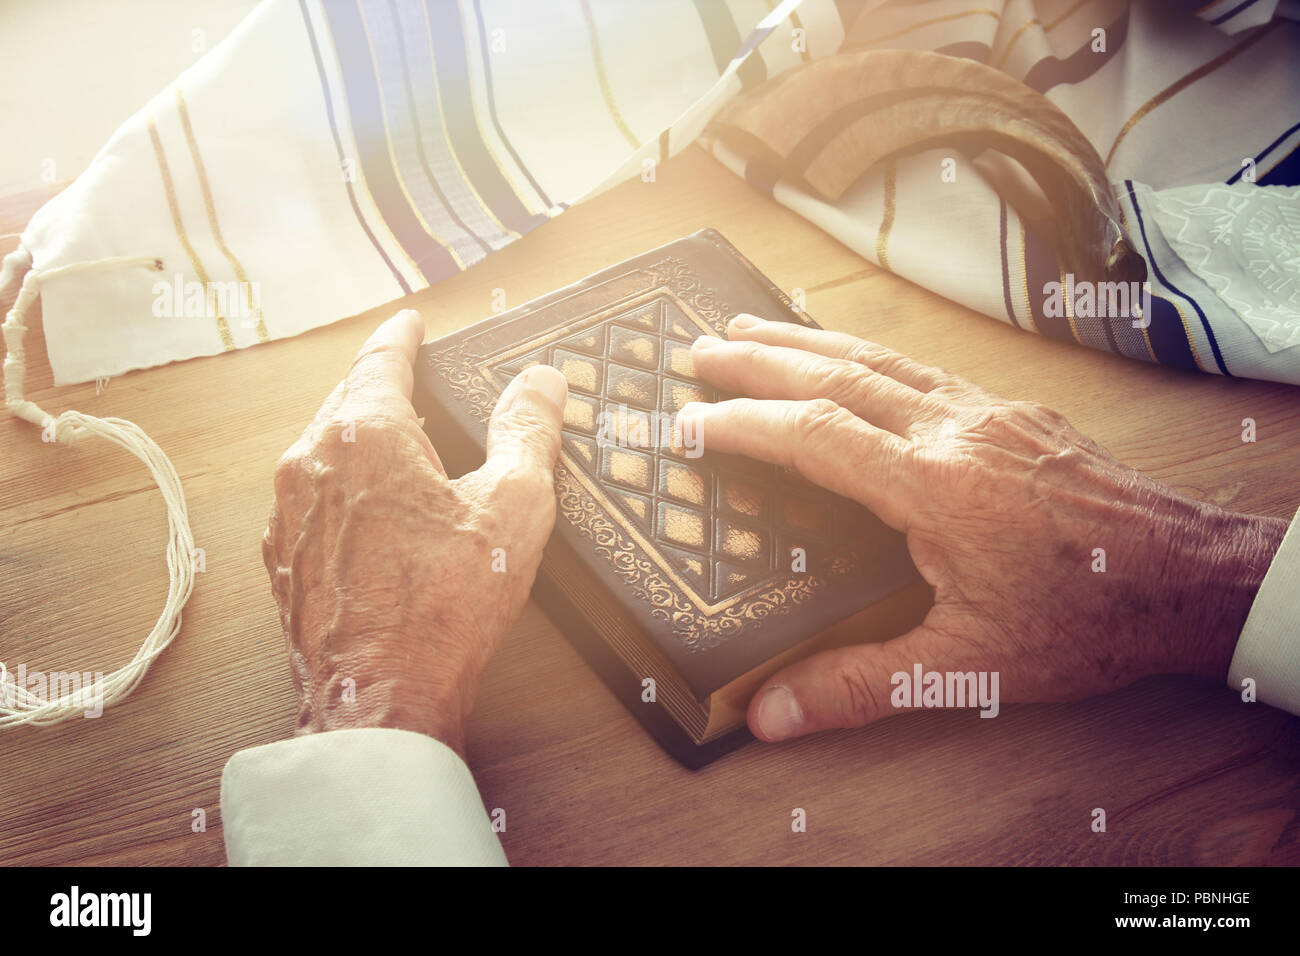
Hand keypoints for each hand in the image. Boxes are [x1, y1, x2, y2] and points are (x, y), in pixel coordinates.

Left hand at [262, 309, 567, 756]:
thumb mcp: (514, 506)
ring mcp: (287, 513)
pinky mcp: (283, 560)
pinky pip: (310, 498)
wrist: (379, 698)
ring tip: (391, 438)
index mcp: (364, 433)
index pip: (382, 359)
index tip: (410, 323)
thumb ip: (528, 431)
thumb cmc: (445, 607)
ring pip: (322, 447)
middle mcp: (311, 462)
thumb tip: (542, 383)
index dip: (403, 337)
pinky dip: (340, 485)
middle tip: (404, 372)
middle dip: (377, 381)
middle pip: (345, 398)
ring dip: (355, 433)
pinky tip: (369, 510)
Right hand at [682, 314, 1286, 741]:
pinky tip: (848, 353)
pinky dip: (863, 351)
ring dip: (806, 340)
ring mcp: (986, 411)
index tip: (690, 422)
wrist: (1191, 577)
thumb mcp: (969, 666)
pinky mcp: (1010, 412)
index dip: (743, 424)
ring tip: (750, 327)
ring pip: (878, 358)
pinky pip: (919, 365)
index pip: (815, 434)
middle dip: (758, 359)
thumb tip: (773, 713)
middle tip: (697, 350)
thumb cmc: (1089, 618)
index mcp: (935, 485)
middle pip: (836, 374)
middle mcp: (956, 430)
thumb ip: (863, 684)